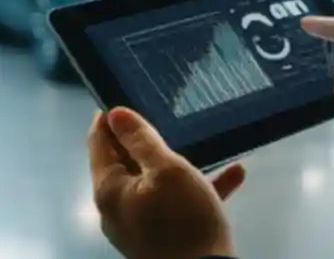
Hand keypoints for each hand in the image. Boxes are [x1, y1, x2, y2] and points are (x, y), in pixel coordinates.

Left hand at [88, 108, 245, 258]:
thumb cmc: (183, 220)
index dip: (109, 118)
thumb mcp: (167, 170)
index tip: (123, 96)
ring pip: (157, 183)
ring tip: (203, 142)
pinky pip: (178, 204)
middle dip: (146, 139)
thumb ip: (141, 141)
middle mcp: (117, 208)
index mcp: (109, 189)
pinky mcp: (163, 237)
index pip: (99, 143)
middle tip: (164, 113)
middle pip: (127, 163)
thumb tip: (114, 114)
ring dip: (181, 164)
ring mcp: (140, 225)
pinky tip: (234, 174)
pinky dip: (199, 188)